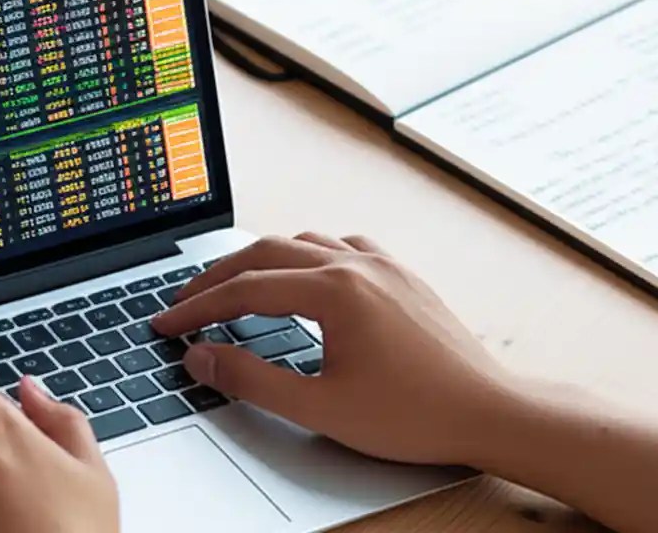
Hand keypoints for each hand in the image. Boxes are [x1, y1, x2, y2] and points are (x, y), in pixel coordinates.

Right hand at [153, 233, 517, 466]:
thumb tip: (201, 358)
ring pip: (303, 243)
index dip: (197, 307)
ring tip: (232, 287)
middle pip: (266, 254)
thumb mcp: (319, 407)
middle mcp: (357, 264)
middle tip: (185, 302)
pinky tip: (303, 276)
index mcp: (334, 291)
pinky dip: (306, 256)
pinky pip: (341, 246)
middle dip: (217, 278)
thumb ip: (250, 380)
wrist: (491, 412)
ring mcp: (383, 265)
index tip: (167, 324)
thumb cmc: (415, 415)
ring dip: (260, 261)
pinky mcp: (401, 276)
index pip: (244, 289)